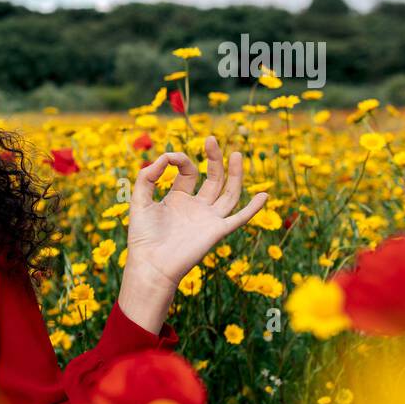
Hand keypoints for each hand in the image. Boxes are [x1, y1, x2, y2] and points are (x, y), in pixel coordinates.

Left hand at [116, 135, 267, 332]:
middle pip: (213, 178)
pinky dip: (253, 208)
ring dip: (235, 174)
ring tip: (237, 154)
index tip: (169, 158)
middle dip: (214, 159)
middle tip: (211, 139)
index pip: (188, 172)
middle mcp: (196, 207)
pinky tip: (264, 195)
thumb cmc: (143, 237)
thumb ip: (146, 177)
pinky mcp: (217, 231)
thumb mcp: (139, 201)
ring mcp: (208, 219)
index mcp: (178, 199)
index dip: (180, 160)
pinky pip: (240, 219)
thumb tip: (163, 158)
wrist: (151, 265)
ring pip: (229, 193)